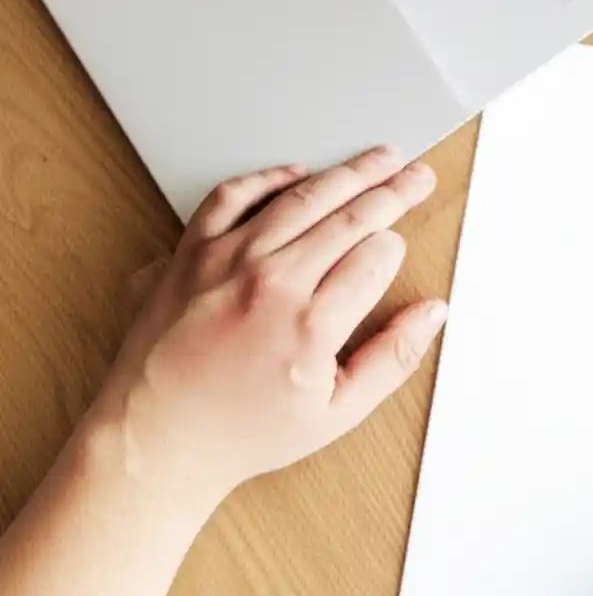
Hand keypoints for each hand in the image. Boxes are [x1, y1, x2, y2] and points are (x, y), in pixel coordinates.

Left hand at [80, 146, 446, 506]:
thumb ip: (394, 358)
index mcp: (311, 325)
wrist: (157, 437)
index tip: (399, 247)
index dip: (395, 248)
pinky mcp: (192, 253)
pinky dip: (269, 178)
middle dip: (393, 190)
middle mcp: (270, 283)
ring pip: (302, 197)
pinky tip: (299, 172)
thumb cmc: (243, 431)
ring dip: (348, 173)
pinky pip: (233, 196)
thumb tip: (432, 313)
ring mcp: (227, 261)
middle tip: (418, 174)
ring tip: (379, 158)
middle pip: (349, 216)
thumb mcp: (338, 413)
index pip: (375, 257)